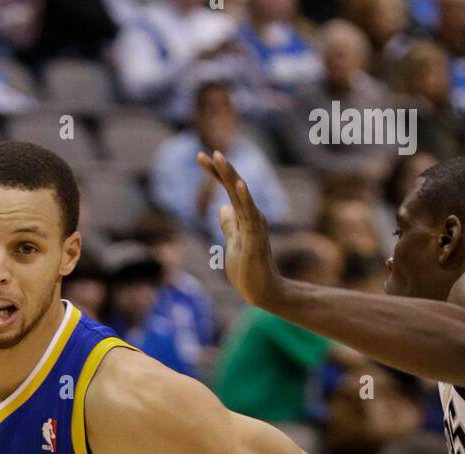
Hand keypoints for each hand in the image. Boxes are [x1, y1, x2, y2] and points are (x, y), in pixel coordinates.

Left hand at [196, 150, 282, 309]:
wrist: (263, 292)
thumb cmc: (249, 269)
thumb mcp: (232, 243)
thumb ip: (228, 225)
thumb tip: (222, 208)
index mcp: (244, 216)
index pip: (228, 188)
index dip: (215, 173)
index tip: (200, 156)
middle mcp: (251, 216)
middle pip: (235, 186)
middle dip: (222, 169)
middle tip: (211, 151)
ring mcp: (255, 226)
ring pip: (242, 196)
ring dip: (231, 176)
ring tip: (221, 158)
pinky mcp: (256, 238)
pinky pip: (250, 215)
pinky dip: (245, 199)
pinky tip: (239, 185)